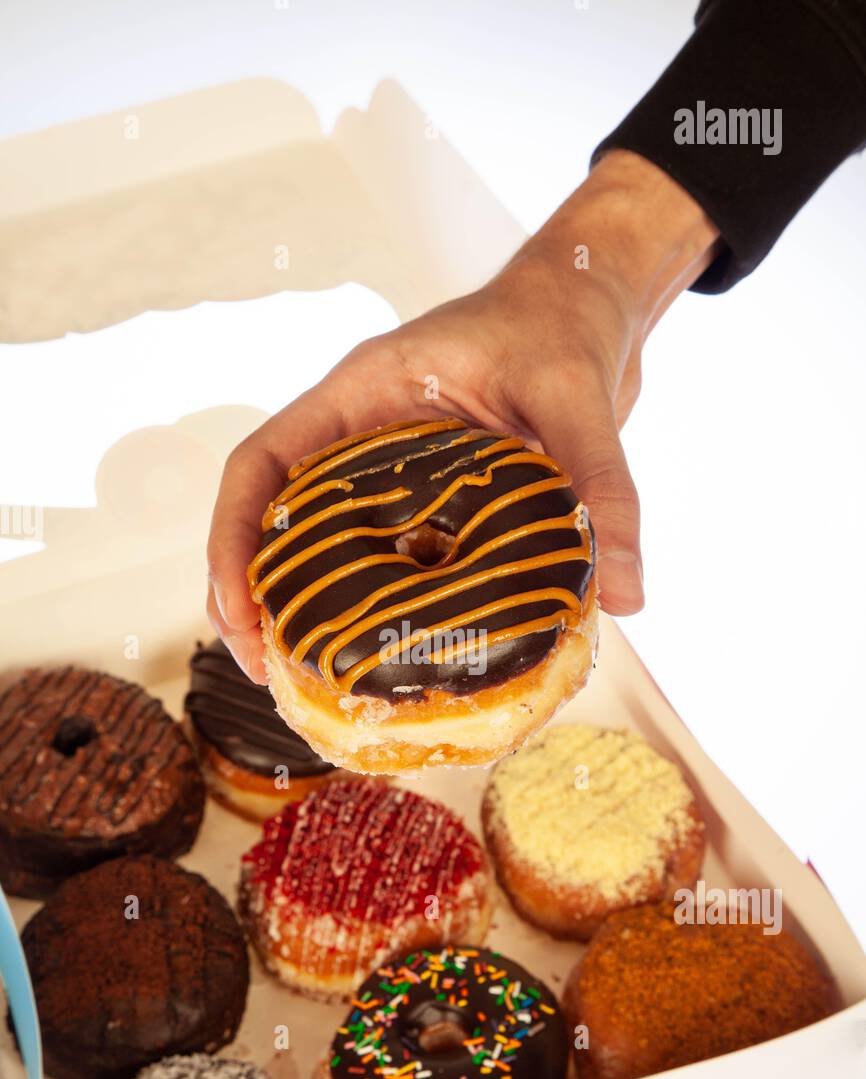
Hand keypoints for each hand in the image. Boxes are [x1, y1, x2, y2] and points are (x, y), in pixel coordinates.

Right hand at [208, 150, 717, 681]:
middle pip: (273, 517)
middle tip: (268, 671)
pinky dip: (379, 607)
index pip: (261, 463)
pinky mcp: (431, 498)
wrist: (593, 300)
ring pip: (323, 543)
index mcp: (363, 394)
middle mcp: (362, 435)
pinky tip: (396, 660)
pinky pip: (387, 556)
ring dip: (306, 609)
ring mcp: (391, 469)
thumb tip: (625, 596)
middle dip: (254, 596)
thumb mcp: (581, 401)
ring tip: (310, 682)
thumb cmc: (565, 323)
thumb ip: (602, 490)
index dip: (231, 538)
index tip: (237, 613)